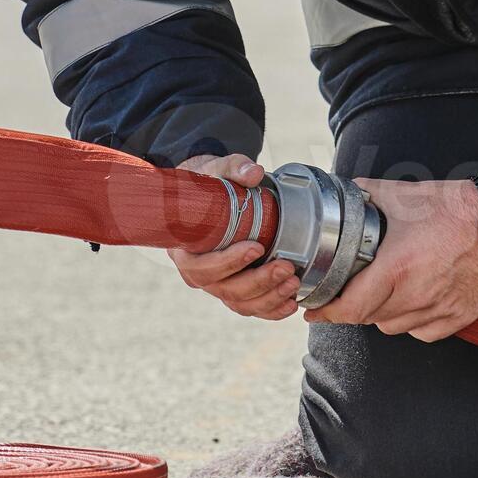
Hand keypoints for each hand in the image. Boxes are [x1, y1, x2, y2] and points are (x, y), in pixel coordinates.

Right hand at [171, 155, 299, 320]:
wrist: (208, 199)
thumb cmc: (208, 186)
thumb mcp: (216, 170)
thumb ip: (233, 168)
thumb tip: (253, 172)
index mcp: (185, 249)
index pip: (201, 266)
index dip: (228, 262)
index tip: (257, 246)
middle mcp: (197, 273)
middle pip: (224, 290)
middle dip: (258, 281)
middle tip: (285, 267)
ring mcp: (216, 285)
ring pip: (239, 303)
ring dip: (268, 298)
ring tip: (292, 283)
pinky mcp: (233, 290)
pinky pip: (250, 307)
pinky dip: (270, 309)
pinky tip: (290, 303)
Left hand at [304, 177, 477, 342]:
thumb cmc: (455, 208)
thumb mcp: (403, 195)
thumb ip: (365, 195)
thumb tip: (340, 193)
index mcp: (398, 268)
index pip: (351, 307)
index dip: (327, 312)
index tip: (313, 310)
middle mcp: (417, 295)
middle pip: (369, 318)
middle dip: (353, 307)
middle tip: (346, 293)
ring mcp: (440, 309)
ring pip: (393, 327)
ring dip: (381, 314)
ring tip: (382, 293)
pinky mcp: (460, 317)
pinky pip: (422, 332)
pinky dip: (411, 321)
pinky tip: (411, 301)